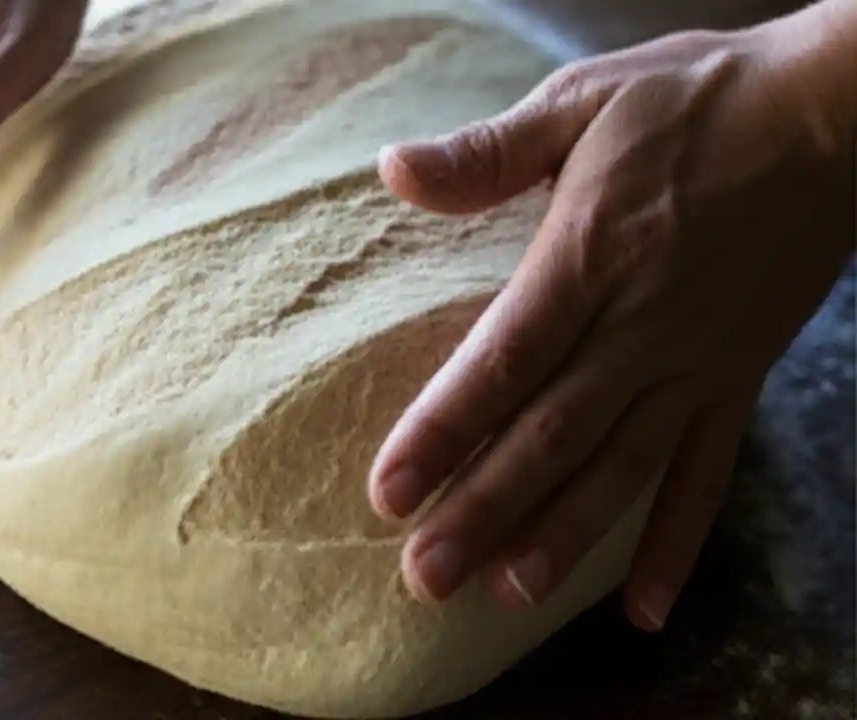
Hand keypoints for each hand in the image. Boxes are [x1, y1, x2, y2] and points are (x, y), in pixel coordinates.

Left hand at [368, 5, 854, 630]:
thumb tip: (391, 167)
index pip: (504, 360)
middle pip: (553, 434)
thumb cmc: (699, 102)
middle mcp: (644, 326)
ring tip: (505, 596)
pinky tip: (645, 609)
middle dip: (485, 511)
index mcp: (591, 257)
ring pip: (622, 468)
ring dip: (564, 537)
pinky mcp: (737, 379)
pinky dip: (677, 542)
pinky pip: (707, 474)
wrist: (837, 114)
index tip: (389, 494)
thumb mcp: (582, 101)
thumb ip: (486, 152)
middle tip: (424, 580)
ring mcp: (697, 362)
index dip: (444, 431)